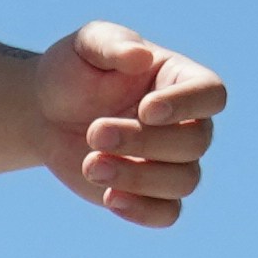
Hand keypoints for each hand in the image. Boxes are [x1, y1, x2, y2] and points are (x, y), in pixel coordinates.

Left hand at [34, 21, 223, 225]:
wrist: (47, 112)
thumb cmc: (73, 72)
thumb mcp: (86, 46)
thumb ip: (111, 44)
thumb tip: (140, 56)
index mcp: (181, 80)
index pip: (211, 94)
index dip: (187, 105)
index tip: (146, 110)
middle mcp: (187, 123)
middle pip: (194, 142)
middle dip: (144, 142)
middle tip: (93, 133)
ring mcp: (172, 162)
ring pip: (184, 181)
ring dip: (137, 178)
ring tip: (90, 165)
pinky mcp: (151, 194)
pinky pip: (168, 213)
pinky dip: (143, 211)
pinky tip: (109, 198)